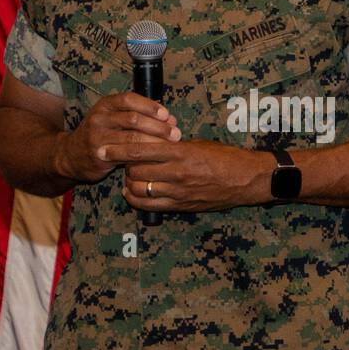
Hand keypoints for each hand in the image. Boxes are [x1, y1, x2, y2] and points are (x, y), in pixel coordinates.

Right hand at [56, 91, 179, 183]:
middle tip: (176, 133)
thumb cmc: (101, 134)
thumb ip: (139, 115)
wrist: (71, 154)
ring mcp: (98, 136)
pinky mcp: (99, 154)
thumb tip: (170, 118)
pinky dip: (143, 156)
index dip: (150, 106)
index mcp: (105, 104)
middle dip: (158, 126)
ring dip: (155, 142)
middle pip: (133, 119)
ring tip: (170, 146)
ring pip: (131, 138)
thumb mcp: (114, 117)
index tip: (167, 115)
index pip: (129, 99)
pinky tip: (155, 158)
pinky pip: (125, 155)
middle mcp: (100, 117)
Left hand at [100, 137, 271, 212]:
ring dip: (130, 182)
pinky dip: (136, 199)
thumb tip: (151, 143)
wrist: (246, 180)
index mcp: (180, 152)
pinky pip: (150, 205)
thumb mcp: (198, 144)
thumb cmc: (225, 157)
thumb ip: (173, 145)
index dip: (117, 149)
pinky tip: (134, 192)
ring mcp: (178, 192)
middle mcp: (176, 173)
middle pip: (135, 170)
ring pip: (139, 188)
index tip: (103, 148)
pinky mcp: (181, 206)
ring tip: (131, 176)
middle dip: (125, 165)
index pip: (140, 150)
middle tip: (125, 161)